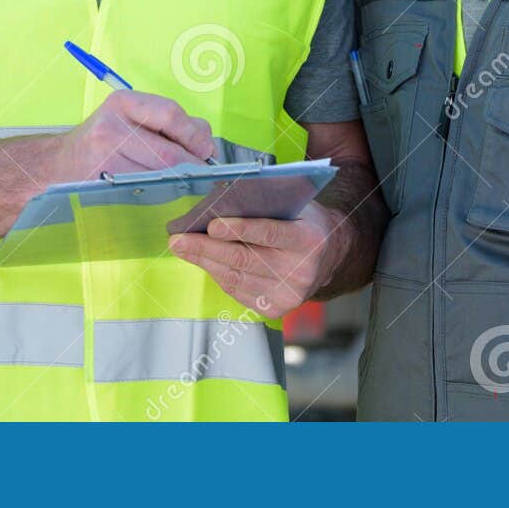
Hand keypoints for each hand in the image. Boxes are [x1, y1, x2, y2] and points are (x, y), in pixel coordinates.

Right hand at [51, 90, 214, 182]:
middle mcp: (112, 126)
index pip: (171, 114)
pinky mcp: (102, 181)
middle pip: (167, 150)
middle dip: (192, 164)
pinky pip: (144, 189)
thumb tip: (206, 143)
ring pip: (158, 174)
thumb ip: (170, 124)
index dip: (194, 135)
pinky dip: (161, 191)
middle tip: (202, 171)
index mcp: (124, 102)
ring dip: (179, 180)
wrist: (60, 163)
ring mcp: (104, 157)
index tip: (205, 149)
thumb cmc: (106, 140)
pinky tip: (160, 188)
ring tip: (182, 179)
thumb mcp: (133, 119)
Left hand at [167, 202, 349, 317]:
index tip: (211, 225)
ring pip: (236, 278)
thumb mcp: (296, 205)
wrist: (330, 256)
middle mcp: (300, 271)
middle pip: (245, 260)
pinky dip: (216, 274)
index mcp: (309, 240)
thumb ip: (267, 203)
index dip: (239, 230)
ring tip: (182, 248)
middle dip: (206, 248)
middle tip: (179, 239)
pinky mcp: (276, 308)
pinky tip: (203, 261)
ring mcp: (288, 294)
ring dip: (204, 261)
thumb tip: (221, 198)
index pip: (270, 234)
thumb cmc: (305, 223)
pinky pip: (237, 291)